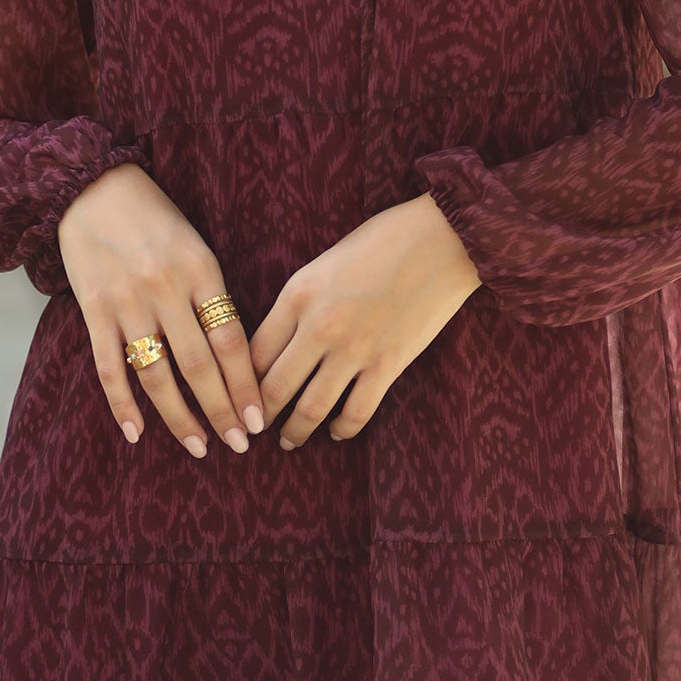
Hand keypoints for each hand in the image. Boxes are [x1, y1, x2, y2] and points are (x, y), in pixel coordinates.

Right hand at [57, 162, 267, 456]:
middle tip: (239, 444)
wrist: (90, 187)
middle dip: (221, 410)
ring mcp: (127, 303)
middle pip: (199, 365)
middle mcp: (165, 290)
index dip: (246, 385)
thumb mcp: (196, 246)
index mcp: (201, 271)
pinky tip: (136, 433)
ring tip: (198, 447)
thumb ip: (212, 293)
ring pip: (157, 375)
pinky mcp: (94, 311)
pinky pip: (109, 368)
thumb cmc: (154, 218)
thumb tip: (236, 353)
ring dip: (179, 417)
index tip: (260, 419)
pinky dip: (122, 404)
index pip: (231, 341)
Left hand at [250, 193, 480, 449]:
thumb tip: (283, 338)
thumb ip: (300, 300)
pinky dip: (342, 428)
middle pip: (274, 387)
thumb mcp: (324, 263)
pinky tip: (336, 431)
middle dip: (259, 415)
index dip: (240, 381)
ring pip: (311, 407)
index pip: (253, 352)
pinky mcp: (388, 365)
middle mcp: (319, 326)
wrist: (442, 240)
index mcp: (297, 295)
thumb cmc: (383, 240)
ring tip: (288, 440)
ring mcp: (354, 349)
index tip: (238, 395)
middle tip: (253, 428)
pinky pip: (356, 411)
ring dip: (295, 431)